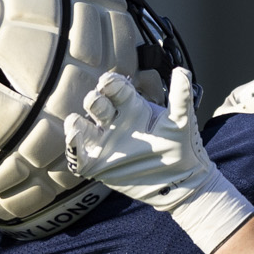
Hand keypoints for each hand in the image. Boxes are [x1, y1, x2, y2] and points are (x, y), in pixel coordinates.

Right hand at [65, 69, 253, 253]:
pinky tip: (74, 140)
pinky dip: (72, 148)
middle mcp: (115, 122)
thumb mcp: (181, 121)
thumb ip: (181, 96)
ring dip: (76, 122)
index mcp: (133, 107)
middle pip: (97, 104)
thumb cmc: (181, 148)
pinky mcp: (97, 164)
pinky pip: (77, 155)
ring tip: (76, 122)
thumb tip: (181, 71)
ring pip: (82, 126)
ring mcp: (105, 142)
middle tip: (97, 100)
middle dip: (94, 100)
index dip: (110, 83)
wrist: (181, 181)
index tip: (109, 82)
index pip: (115, 89)